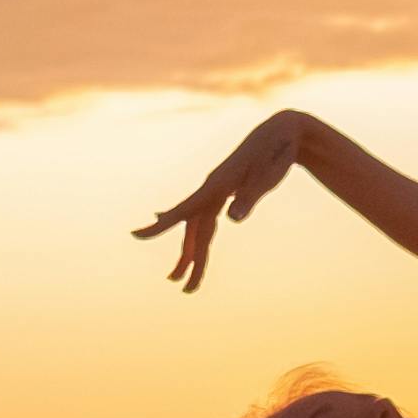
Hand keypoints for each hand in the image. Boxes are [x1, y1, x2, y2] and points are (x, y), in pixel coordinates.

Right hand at [130, 114, 320, 289]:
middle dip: (187, 259)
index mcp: (216, 185)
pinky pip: (207, 220)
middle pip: (193, 230)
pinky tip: (193, 248)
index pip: (184, 210)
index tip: (136, 235)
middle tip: (180, 285)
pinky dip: (200, 237)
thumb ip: (248, 199)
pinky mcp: (225, 193)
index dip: (160, 226)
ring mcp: (216, 192)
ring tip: (186, 282)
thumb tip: (232, 221)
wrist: (281, 131)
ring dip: (193, 254)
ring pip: (199, 228)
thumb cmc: (276, 153)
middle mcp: (211, 189)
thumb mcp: (266, 177)